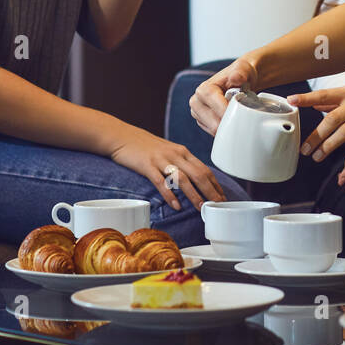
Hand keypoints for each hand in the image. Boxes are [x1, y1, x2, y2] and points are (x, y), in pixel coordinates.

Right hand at [106, 126, 226, 210]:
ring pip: (183, 179)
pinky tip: (176, 205)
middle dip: (211, 191)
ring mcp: (161, 160)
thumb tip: (194, 180)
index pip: (205, 169)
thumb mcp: (168, 151)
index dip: (215, 185)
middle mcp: (176, 155)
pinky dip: (170, 194)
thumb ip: (181, 163)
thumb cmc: (146, 147)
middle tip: (218, 205)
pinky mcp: (147, 165)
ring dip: (194, 194)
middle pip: (199, 174)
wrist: (122, 136)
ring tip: (202, 208)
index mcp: (183, 152)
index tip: (222, 198)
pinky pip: (161, 182)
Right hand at [189, 56, 258, 134]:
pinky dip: (225, 129)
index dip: (229, 113)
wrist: (241, 79)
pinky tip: (233, 120)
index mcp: (203, 90)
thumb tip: (235, 77)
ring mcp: (198, 114)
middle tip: (243, 116)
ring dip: (228, 125)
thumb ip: (240, 72)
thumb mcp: (243, 69)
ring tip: (238, 114)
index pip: (215, 107)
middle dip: (229, 122)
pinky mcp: (203, 122)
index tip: (241, 115)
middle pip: (213, 123)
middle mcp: (196, 102)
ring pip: (214, 130)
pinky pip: (215, 133)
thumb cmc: (241, 74)